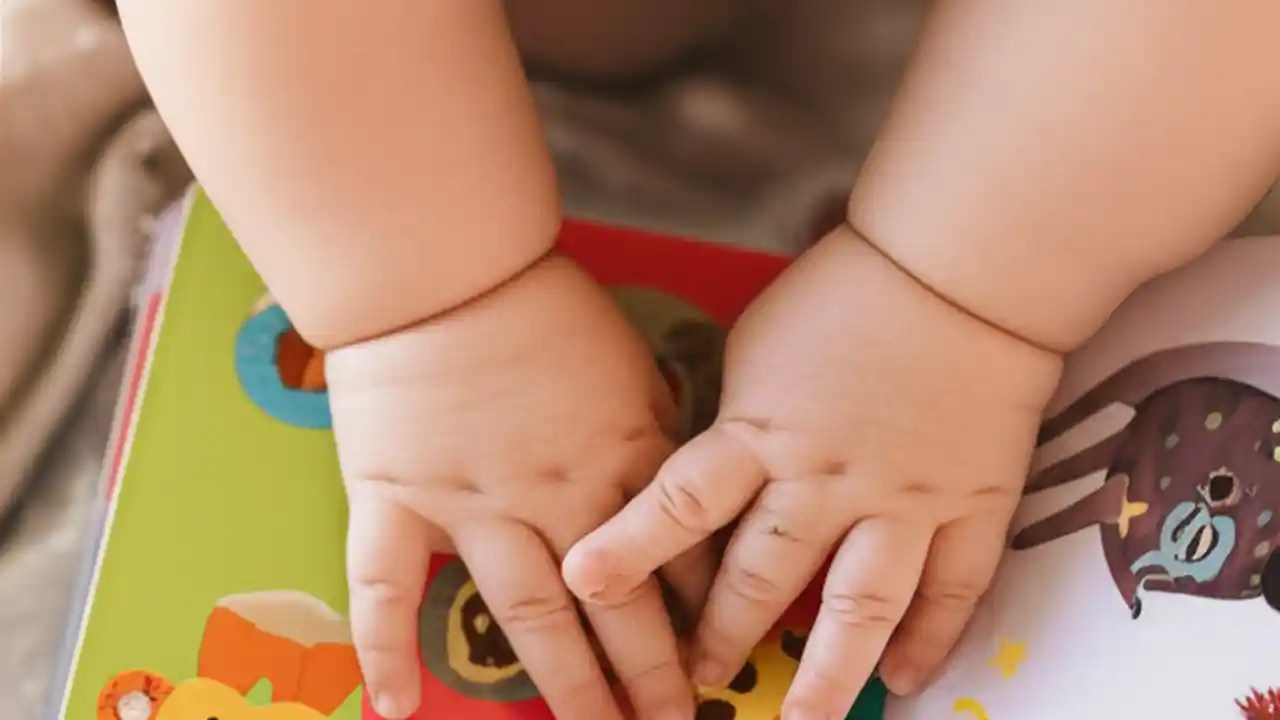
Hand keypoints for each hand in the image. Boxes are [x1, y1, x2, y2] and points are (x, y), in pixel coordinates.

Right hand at [326, 255, 703, 719]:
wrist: (447, 267)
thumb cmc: (542, 306)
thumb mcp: (628, 361)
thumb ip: (652, 426)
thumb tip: (676, 475)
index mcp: (623, 457)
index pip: (680, 555)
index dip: (707, 616)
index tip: (727, 660)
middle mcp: (561, 495)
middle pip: (618, 605)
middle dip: (655, 676)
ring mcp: (476, 503)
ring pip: (530, 614)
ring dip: (568, 685)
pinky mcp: (398, 498)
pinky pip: (387, 587)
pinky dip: (385, 649)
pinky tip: (393, 712)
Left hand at [564, 227, 1063, 716]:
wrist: (960, 270)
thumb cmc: (845, 295)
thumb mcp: (757, 347)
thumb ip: (731, 421)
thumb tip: (705, 473)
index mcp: (762, 432)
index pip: (682, 503)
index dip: (629, 549)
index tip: (582, 587)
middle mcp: (827, 479)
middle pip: (766, 577)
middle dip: (724, 636)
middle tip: (694, 681)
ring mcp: (904, 499)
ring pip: (863, 607)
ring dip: (830, 677)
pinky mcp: (971, 504)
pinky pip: (952, 589)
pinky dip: (931, 638)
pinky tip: (908, 680)